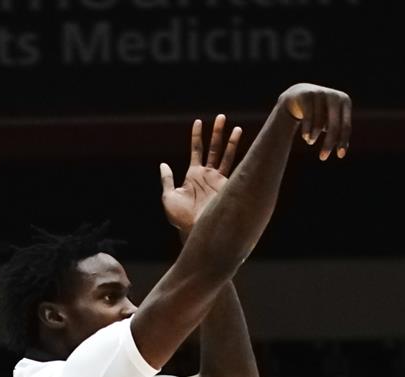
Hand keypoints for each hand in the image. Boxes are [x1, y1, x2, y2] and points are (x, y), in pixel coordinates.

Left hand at [161, 114, 242, 232]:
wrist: (196, 231)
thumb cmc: (181, 218)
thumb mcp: (168, 197)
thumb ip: (167, 180)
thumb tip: (163, 165)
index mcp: (193, 175)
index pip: (196, 150)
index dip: (197, 136)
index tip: (198, 122)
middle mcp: (207, 175)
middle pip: (213, 148)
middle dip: (216, 133)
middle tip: (221, 117)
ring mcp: (218, 180)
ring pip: (225, 155)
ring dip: (229, 140)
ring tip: (234, 125)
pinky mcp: (226, 186)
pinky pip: (232, 166)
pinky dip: (237, 153)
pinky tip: (241, 145)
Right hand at [278, 83, 351, 158]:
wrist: (300, 94)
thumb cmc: (321, 111)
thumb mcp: (331, 122)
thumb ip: (339, 135)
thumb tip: (342, 152)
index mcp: (345, 101)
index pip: (346, 126)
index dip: (343, 141)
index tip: (340, 156)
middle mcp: (333, 96)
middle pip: (334, 126)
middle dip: (328, 143)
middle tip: (323, 158)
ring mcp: (319, 93)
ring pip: (319, 124)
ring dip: (314, 137)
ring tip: (311, 141)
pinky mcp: (306, 95)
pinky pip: (307, 119)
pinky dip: (306, 131)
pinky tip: (305, 137)